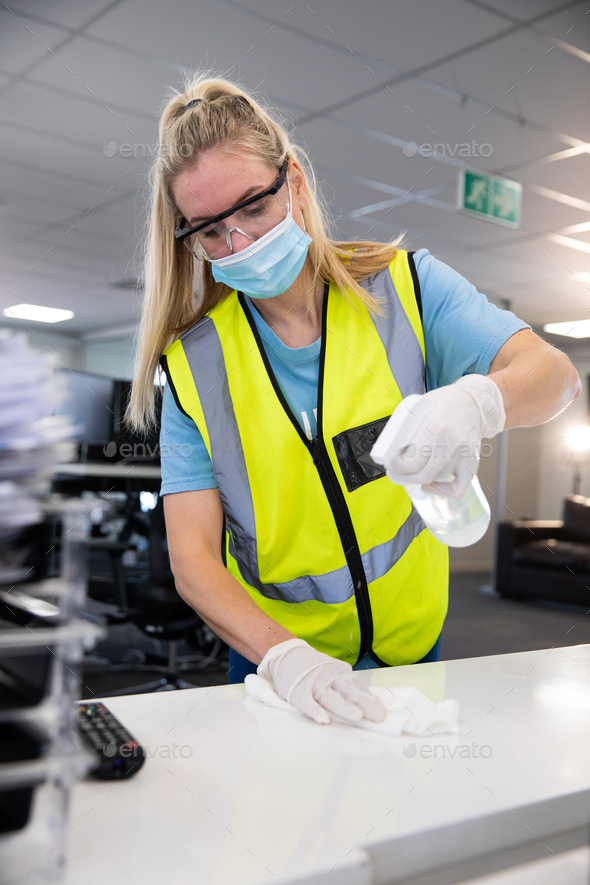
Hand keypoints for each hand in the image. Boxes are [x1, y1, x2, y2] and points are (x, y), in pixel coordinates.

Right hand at [257, 638, 386, 724]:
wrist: (287, 655)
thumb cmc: (315, 668)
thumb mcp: (336, 672)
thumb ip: (353, 686)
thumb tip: (375, 702)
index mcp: (342, 676)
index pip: (359, 690)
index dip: (372, 702)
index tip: (385, 715)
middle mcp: (331, 680)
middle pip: (350, 693)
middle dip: (365, 704)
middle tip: (378, 715)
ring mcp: (315, 686)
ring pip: (331, 698)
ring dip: (344, 707)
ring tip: (356, 716)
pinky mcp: (299, 693)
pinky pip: (308, 704)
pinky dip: (315, 711)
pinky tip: (323, 719)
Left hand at [372, 375, 504, 497]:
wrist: (475, 401)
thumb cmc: (445, 403)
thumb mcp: (420, 407)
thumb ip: (407, 428)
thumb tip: (390, 449)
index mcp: (436, 425)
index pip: (412, 460)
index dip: (396, 467)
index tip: (389, 464)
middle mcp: (452, 441)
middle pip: (422, 474)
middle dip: (402, 477)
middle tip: (394, 472)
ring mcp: (464, 454)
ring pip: (435, 479)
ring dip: (417, 480)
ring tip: (408, 473)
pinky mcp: (472, 462)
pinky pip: (458, 488)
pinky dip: (442, 491)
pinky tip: (430, 485)